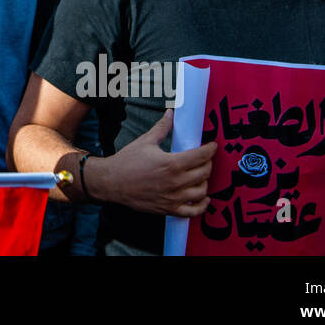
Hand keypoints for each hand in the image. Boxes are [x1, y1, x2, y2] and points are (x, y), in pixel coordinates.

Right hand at [94, 109, 216, 216]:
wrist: (112, 182)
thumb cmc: (127, 161)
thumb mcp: (145, 141)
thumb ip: (161, 128)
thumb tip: (170, 113)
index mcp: (171, 163)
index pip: (201, 156)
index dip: (210, 149)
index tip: (213, 146)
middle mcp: (175, 182)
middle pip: (204, 173)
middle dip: (209, 164)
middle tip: (206, 159)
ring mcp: (173, 197)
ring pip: (201, 191)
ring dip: (205, 182)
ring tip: (201, 176)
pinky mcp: (169, 208)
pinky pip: (192, 211)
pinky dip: (202, 205)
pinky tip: (203, 198)